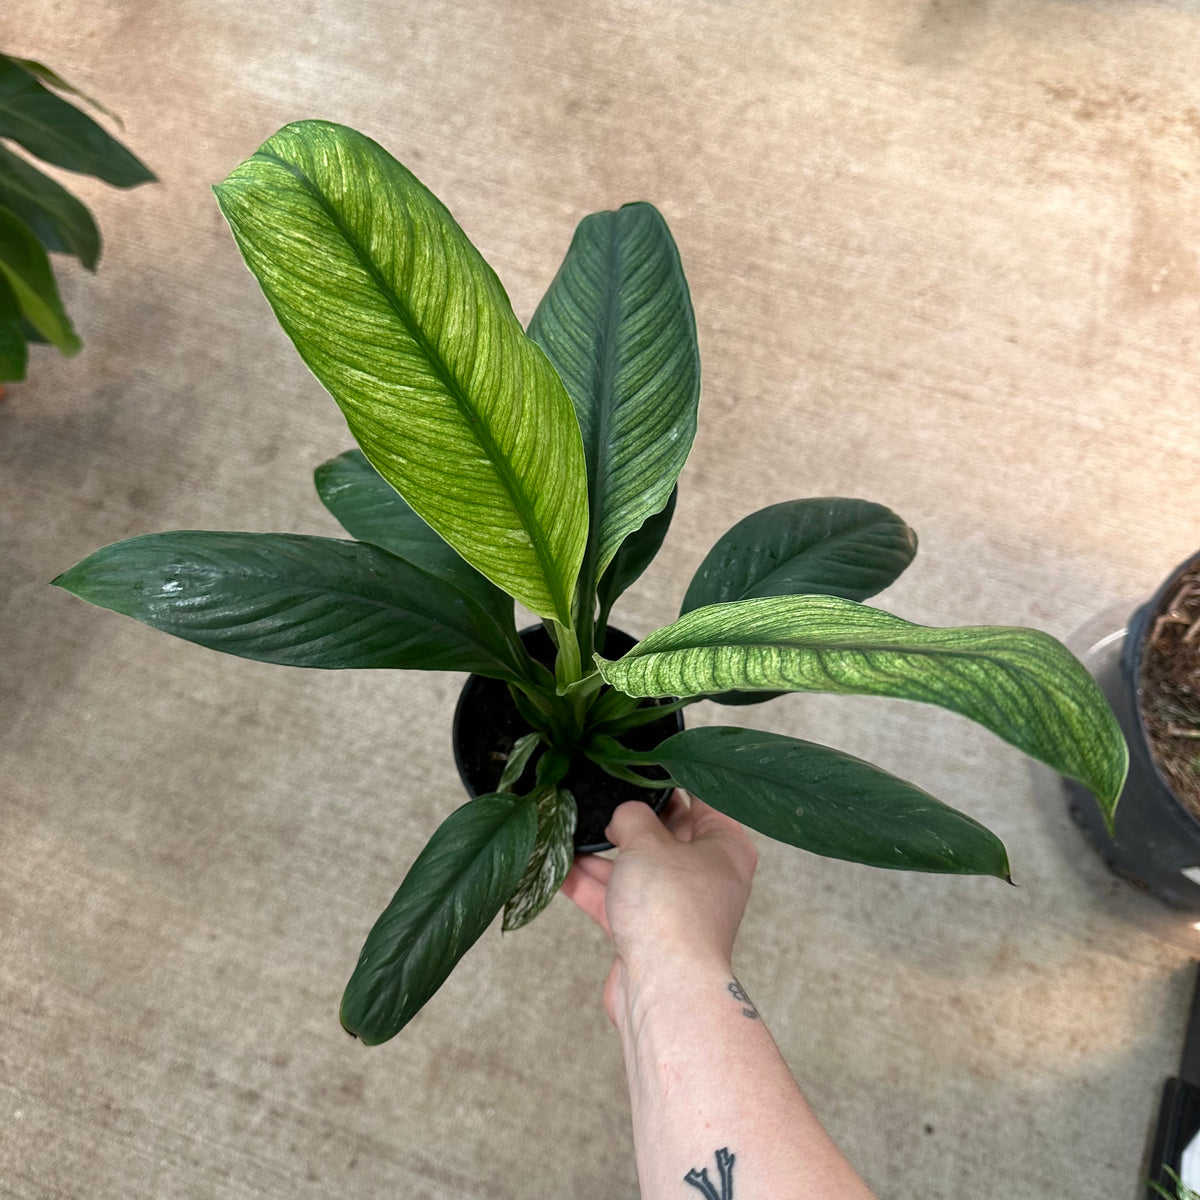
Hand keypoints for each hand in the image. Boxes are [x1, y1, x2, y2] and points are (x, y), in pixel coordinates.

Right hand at [562, 791, 757, 1027]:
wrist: (664, 987)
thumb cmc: (672, 909)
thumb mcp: (648, 842)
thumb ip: (631, 817)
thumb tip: (621, 816)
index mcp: (725, 846)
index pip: (703, 798)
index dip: (674, 778)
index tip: (643, 760)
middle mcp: (706, 874)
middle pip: (665, 833)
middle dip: (629, 818)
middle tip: (599, 791)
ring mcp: (675, 905)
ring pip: (635, 867)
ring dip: (602, 852)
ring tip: (570, 826)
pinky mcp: (647, 932)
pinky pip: (616, 898)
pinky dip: (590, 884)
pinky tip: (559, 865)